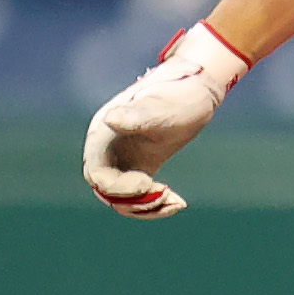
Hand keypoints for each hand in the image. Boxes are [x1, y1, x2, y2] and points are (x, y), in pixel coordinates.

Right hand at [82, 23, 251, 216]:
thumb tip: (110, 119)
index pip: (98, 174)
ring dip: (146, 208)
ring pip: (122, 199)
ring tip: (175, 201)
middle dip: (134, 201)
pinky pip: (137, 196)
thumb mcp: (160, 105)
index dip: (119, 187)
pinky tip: (179, 202)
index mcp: (103, 132)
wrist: (195, 86)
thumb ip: (137, 115)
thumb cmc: (179, 91)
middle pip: (107, 191)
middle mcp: (107, 148)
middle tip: (165, 194)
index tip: (148, 184)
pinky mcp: (139, 167)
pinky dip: (155, 205)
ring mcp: (122, 159)